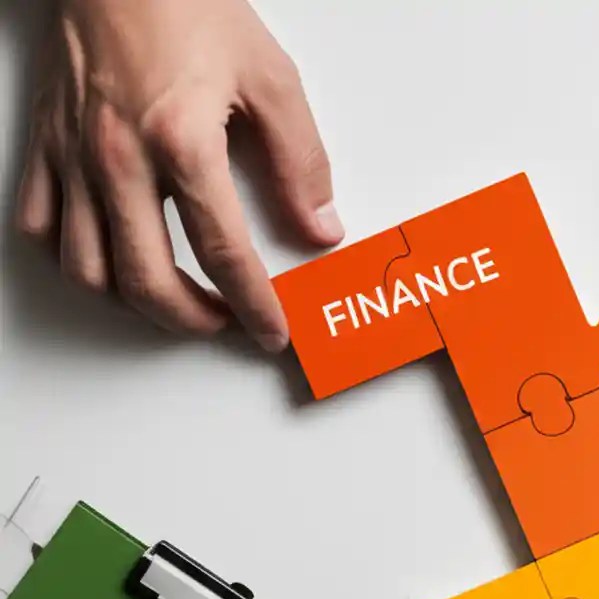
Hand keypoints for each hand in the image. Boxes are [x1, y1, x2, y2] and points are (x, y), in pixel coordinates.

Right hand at [13, 0, 342, 351]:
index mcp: (182, 141)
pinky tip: (110, 259)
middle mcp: (119, 158)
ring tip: (176, 299)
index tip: (272, 330)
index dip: (253, 303)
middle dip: (192, 320)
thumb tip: (320, 225)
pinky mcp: (45, 146)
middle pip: (145, 279)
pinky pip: (41, 227)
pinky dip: (75, 258)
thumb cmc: (188, 6)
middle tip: (227, 322)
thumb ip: (301, 161)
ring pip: (87, 267)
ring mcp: (74, 156)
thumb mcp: (272, 80)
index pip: (223, 251)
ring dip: (134, 300)